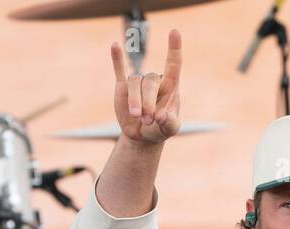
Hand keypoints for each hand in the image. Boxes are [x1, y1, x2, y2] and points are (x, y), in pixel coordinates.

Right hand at [111, 28, 181, 144]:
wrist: (142, 136)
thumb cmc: (160, 128)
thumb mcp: (169, 129)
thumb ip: (169, 123)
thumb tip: (161, 116)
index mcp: (170, 87)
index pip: (173, 64)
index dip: (174, 48)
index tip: (174, 32)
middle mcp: (154, 81)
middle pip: (150, 82)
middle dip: (148, 102)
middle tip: (148, 120)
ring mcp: (138, 82)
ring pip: (134, 82)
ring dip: (135, 101)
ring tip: (137, 117)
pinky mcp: (123, 86)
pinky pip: (119, 69)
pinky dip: (117, 59)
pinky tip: (115, 46)